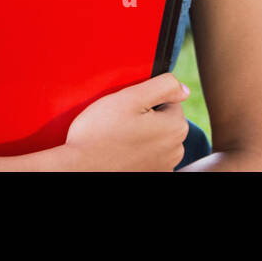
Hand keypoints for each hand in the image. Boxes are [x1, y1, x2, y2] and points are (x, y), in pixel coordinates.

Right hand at [61, 73, 192, 170]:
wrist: (77, 168)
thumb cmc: (100, 132)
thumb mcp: (131, 97)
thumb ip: (164, 86)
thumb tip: (184, 89)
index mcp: (176, 127)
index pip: (169, 101)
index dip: (146, 101)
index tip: (128, 110)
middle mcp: (176, 150)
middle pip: (164, 121)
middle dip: (147, 118)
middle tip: (120, 123)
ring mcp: (163, 167)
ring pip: (156, 139)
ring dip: (142, 136)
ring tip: (118, 138)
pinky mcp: (150, 175)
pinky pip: (149, 157)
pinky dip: (137, 154)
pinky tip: (120, 153)